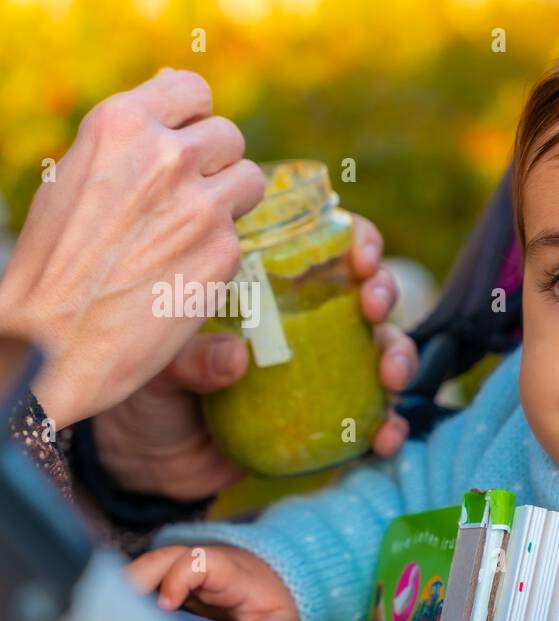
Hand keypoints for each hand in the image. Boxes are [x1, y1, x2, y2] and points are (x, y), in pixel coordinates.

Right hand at [0, 69, 263, 426]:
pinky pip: (241, 237)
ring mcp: (201, 205)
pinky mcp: (224, 252)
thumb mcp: (80, 172)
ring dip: (230, 202)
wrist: (52, 337)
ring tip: (188, 232)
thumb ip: (133, 138)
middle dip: (215, 164)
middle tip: (184, 200)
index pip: (193, 90)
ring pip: (251, 180)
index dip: (194, 119)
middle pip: (230, 137)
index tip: (185, 144)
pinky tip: (182, 273)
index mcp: (122, 125)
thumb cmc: (58, 257)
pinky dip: (220, 253)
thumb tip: (174, 92)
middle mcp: (167, 157)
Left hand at [93, 213, 414, 499]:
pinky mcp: (330, 420)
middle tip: (372, 307)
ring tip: (391, 377)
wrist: (149, 461)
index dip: (357, 242)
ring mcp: (324, 371)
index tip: (360, 257)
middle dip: (384, 292)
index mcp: (269, 288)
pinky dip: (389, 427)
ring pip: (383, 349)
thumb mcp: (158, 364)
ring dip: (400, 356)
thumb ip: (190, 356)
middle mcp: (306, 322)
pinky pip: (374, 419)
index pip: (326, 246)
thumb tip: (236, 357)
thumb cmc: (150, 390)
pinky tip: (384, 438)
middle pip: (367, 291)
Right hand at [126, 544, 298, 620]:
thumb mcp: (282, 616)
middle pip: (161, 558)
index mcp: (228, 571)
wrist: (265, 585)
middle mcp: (198, 564)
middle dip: (136, 579)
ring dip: (122, 589)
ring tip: (102, 619)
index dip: (179, 577)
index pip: (199, 560)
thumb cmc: (269, 604)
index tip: (166, 605)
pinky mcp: (165, 582)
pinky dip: (123, 598)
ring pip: (143, 568)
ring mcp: (178, 571)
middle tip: (115, 611)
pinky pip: (138, 584)